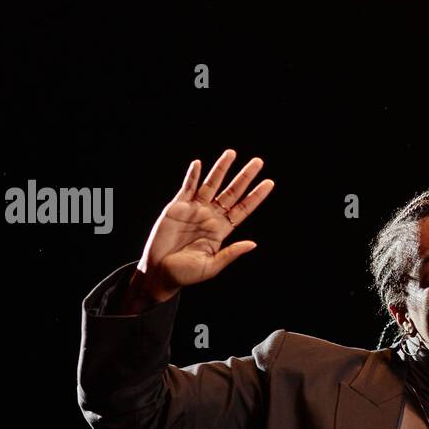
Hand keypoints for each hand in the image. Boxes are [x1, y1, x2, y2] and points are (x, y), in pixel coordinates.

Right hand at [133, 149, 274, 300]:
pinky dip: (192, 176)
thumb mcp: (212, 266)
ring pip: (211, 185)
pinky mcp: (177, 207)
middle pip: (232, 192)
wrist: (159, 272)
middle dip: (244, 177)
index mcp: (221, 230)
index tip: (269, 183)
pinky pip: (187, 188)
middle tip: (258, 161)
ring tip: (231, 153)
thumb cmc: (184, 274)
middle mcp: (210, 217)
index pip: (243, 209)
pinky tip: (199, 165)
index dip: (256, 196)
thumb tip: (252, 244)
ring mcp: (194, 210)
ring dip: (221, 169)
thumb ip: (230, 253)